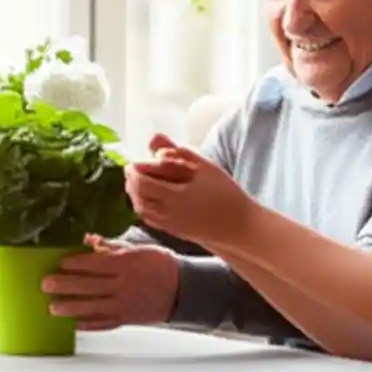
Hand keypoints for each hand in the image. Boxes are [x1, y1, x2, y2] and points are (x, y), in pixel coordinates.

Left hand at [43, 236, 180, 330]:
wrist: (183, 290)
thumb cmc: (161, 265)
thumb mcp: (139, 248)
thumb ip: (112, 246)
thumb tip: (88, 239)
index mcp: (126, 265)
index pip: (96, 264)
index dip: (76, 264)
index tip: (60, 263)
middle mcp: (123, 286)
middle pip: (89, 286)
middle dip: (66, 286)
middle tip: (46, 285)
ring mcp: (124, 304)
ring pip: (93, 308)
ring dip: (71, 308)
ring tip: (53, 308)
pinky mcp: (127, 319)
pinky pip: (104, 323)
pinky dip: (88, 324)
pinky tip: (74, 324)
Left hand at [127, 134, 258, 245]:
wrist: (240, 227)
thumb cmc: (225, 193)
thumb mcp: (204, 167)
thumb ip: (177, 152)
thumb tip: (152, 140)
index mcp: (174, 196)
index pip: (141, 182)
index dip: (133, 170)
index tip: (133, 161)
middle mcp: (167, 213)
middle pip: (137, 197)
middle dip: (131, 182)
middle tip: (133, 169)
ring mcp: (169, 225)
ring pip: (141, 210)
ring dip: (135, 195)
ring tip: (139, 182)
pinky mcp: (173, 232)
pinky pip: (149, 220)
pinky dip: (143, 207)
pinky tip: (148, 198)